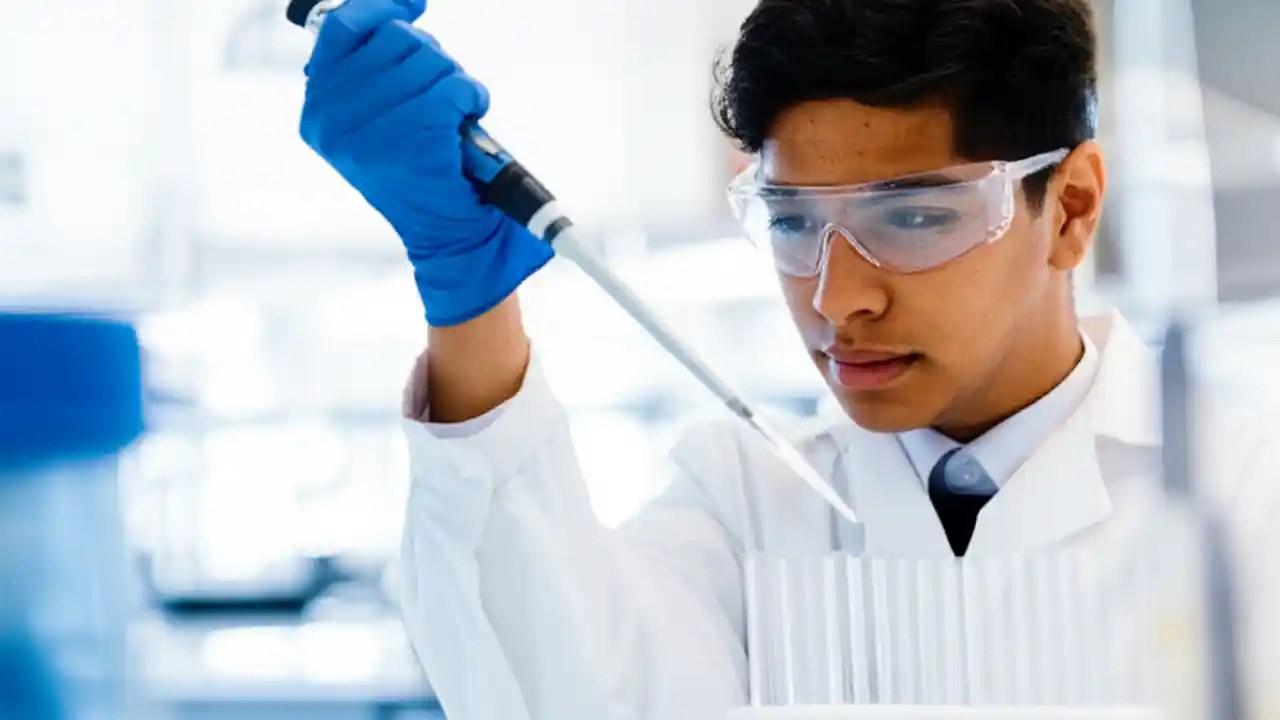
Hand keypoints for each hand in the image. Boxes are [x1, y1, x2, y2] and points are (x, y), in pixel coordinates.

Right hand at [300, 0, 553, 325]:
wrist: (445, 234)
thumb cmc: (419, 169)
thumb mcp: (378, 118)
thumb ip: (372, 67)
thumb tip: (399, 8)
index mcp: (318, 111)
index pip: (340, 27)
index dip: (380, 9)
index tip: (413, 8)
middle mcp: (333, 120)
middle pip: (395, 39)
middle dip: (430, 59)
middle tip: (440, 96)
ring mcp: (370, 131)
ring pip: (430, 61)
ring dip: (453, 82)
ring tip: (451, 116)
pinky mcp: (412, 139)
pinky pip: (453, 87)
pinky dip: (471, 97)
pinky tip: (465, 121)